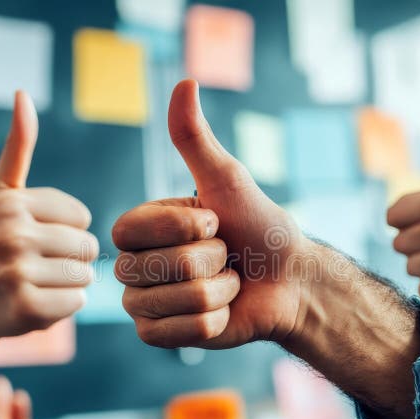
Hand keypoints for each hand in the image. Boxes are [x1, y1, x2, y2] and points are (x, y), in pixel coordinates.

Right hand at [0, 91, 97, 414]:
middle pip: (88, 247)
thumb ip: (19, 146)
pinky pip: (77, 302)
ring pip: (85, 276)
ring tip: (34, 282)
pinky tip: (34, 303)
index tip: (36, 237)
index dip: (67, 230)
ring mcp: (16, 274)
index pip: (84, 217)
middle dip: (71, 258)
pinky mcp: (26, 310)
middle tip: (36, 265)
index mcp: (11, 203)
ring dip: (68, 283)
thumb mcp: (0, 192)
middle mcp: (10, 235)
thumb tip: (23, 93)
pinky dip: (63, 307)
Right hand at [112, 80, 312, 348]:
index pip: (129, 231)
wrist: (290, 279)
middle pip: (147, 269)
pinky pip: (172, 334)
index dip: (181, 228)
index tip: (216, 221)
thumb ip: (196, 139)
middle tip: (226, 257)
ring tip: (229, 283)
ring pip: (167, 302)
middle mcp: (135, 264)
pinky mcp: (160, 335)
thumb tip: (184, 82)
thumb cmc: (259, 225)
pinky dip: (211, 321)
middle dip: (206, 261)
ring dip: (215, 292)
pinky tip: (223, 311)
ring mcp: (145, 302)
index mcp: (141, 227)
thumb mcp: (227, 179)